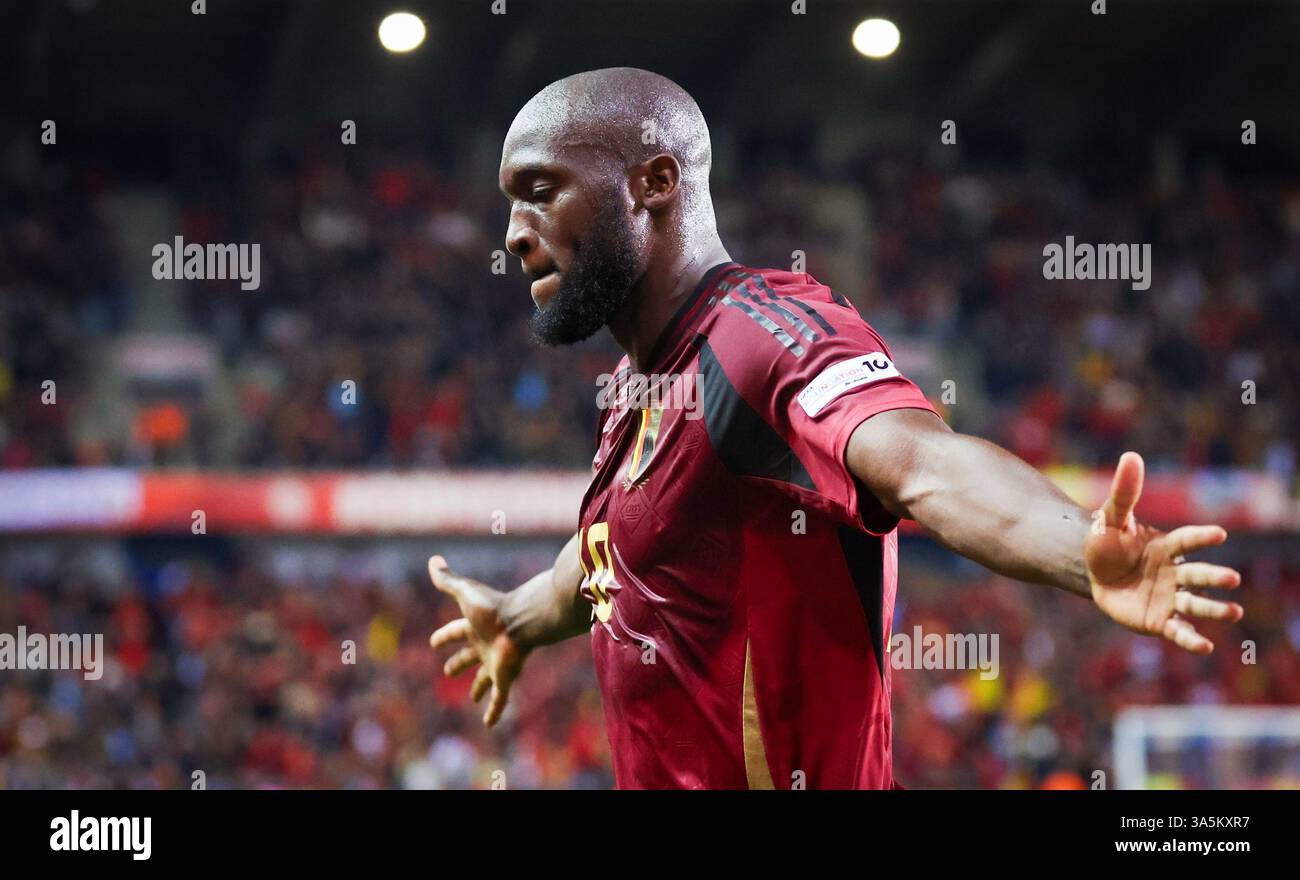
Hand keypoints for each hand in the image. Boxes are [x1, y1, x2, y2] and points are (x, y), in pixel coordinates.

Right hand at [427, 555, 529, 726]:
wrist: (523, 621)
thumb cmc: (493, 607)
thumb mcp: (465, 592)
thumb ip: (448, 579)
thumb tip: (433, 560)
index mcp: (475, 626)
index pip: (456, 631)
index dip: (444, 636)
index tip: (433, 642)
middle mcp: (485, 645)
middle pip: (469, 656)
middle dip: (459, 663)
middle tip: (448, 672)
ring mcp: (496, 662)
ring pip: (485, 678)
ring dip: (478, 688)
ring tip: (472, 699)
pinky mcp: (505, 677)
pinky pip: (499, 698)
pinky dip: (494, 711)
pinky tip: (489, 724)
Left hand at [1084, 452, 1243, 653]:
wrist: (1093, 573)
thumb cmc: (1106, 543)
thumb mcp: (1110, 518)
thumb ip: (1124, 492)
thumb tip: (1131, 456)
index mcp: (1165, 546)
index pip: (1186, 540)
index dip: (1200, 537)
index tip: (1219, 534)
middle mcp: (1174, 572)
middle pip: (1197, 574)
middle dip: (1214, 577)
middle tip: (1231, 579)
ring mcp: (1169, 597)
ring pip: (1196, 603)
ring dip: (1215, 608)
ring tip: (1234, 611)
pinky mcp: (1160, 620)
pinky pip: (1178, 630)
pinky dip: (1191, 639)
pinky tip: (1205, 645)